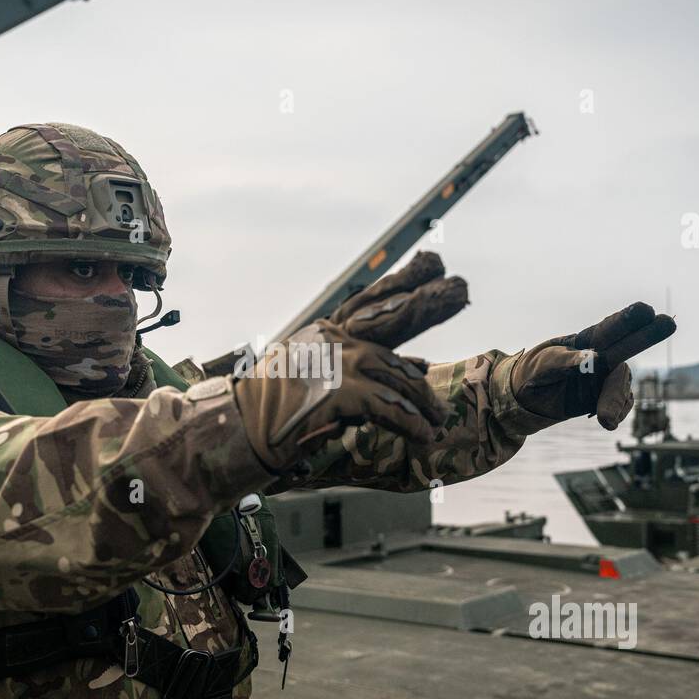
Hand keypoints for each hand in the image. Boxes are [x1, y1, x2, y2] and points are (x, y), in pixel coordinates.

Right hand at [234, 251, 466, 472]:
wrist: (239, 430)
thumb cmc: (275, 411)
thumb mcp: (312, 378)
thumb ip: (356, 369)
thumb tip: (411, 367)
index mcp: (324, 333)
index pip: (369, 301)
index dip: (402, 281)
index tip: (430, 264)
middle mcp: (331, 340)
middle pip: (391, 320)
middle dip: (427, 305)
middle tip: (459, 290)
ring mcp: (335, 364)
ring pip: (396, 374)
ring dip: (422, 399)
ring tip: (438, 418)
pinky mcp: (338, 393)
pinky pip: (387, 407)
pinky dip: (409, 422)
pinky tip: (423, 435)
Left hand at [510, 302, 676, 430]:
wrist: (526, 400)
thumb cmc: (533, 373)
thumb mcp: (542, 364)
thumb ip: (565, 361)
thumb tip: (592, 358)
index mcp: (586, 341)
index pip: (610, 328)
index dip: (627, 319)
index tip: (644, 310)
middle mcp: (602, 356)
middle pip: (629, 346)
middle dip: (648, 334)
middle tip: (669, 322)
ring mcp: (606, 378)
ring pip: (622, 383)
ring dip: (616, 399)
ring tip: (604, 419)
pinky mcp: (606, 399)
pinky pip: (621, 404)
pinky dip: (617, 412)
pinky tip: (607, 421)